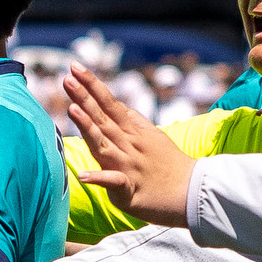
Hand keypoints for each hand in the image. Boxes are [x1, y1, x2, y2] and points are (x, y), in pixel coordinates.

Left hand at [63, 66, 196, 226]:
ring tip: (71, 109)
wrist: (194, 194)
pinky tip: (83, 175)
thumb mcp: (153, 136)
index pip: (110, 104)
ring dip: (88, 127)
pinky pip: (113, 182)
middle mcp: (128, 145)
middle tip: (67, 79)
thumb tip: (116, 104)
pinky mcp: (129, 190)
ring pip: (104, 144)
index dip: (93, 86)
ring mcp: (129, 166)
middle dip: (84, 98)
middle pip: (103, 119)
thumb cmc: (169, 165)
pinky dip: (99, 178)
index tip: (75, 67)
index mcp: (133, 132)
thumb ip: (133, 120)